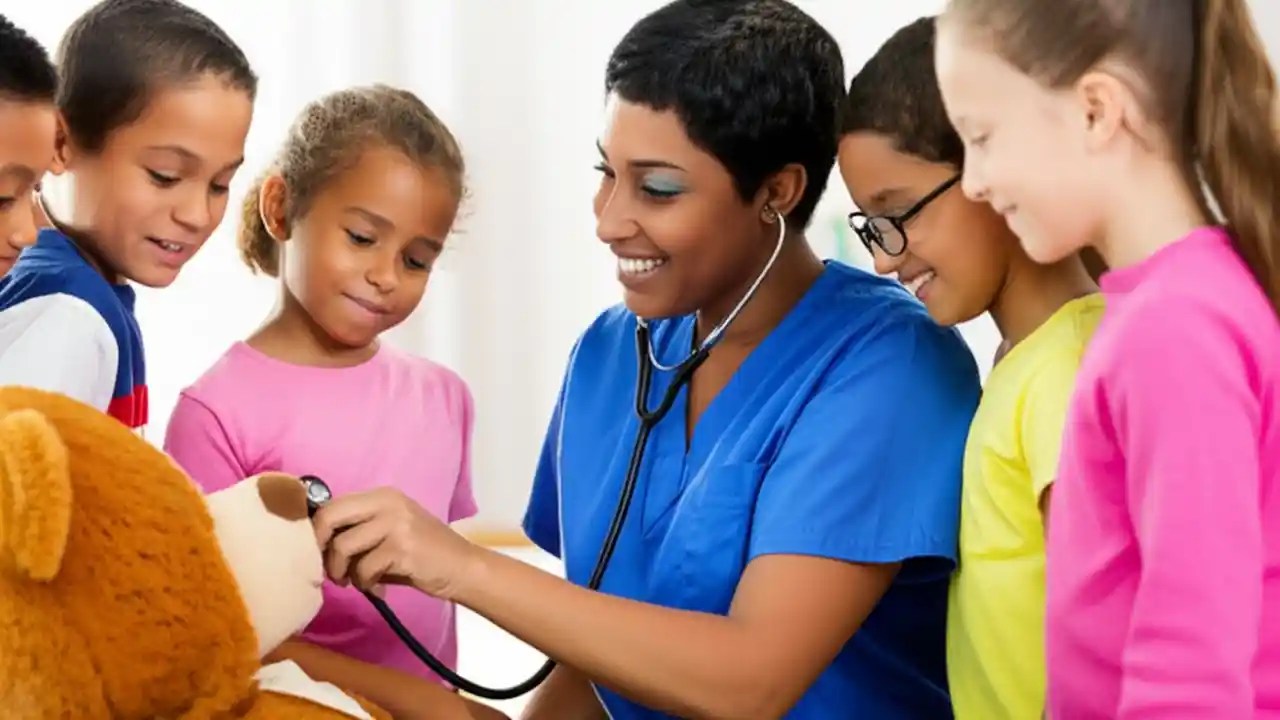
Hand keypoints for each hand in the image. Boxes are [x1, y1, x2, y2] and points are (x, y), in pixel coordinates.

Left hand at [312, 487, 479, 600]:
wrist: (462, 568)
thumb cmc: (422, 555)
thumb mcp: (390, 532)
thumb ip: (359, 531)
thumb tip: (317, 544)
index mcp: (382, 495)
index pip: (332, 505)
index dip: (317, 532)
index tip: (321, 554)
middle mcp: (387, 502)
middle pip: (330, 517)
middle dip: (322, 548)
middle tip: (331, 571)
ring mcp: (395, 523)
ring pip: (343, 546)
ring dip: (344, 572)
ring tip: (357, 582)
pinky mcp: (402, 547)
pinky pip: (364, 568)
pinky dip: (366, 584)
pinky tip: (378, 588)